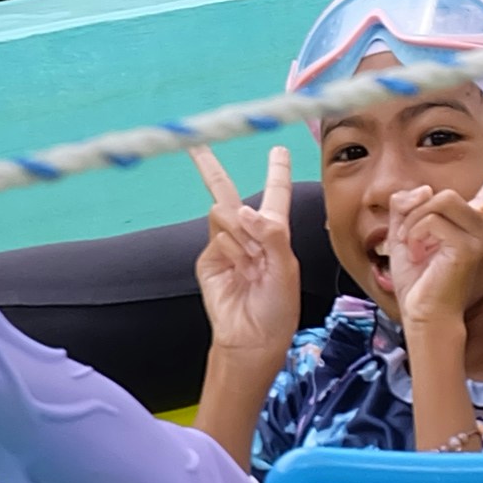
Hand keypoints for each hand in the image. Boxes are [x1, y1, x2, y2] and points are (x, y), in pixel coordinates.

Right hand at [194, 142, 300, 370]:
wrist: (252, 338)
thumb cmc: (277, 307)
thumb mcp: (286, 269)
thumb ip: (271, 235)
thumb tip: (244, 209)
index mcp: (274, 234)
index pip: (275, 195)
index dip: (276, 171)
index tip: (278, 148)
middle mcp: (248, 235)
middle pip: (228, 193)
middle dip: (209, 169)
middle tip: (196, 144)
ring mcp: (225, 245)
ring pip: (228, 215)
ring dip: (243, 236)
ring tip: (253, 265)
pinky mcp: (209, 258)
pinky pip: (219, 237)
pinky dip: (232, 250)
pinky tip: (240, 272)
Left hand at [383, 177, 482, 345]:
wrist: (421, 313)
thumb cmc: (417, 277)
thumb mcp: (405, 230)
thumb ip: (408, 204)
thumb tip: (423, 190)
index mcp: (478, 221)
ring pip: (441, 198)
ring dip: (414, 219)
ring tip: (413, 242)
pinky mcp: (472, 247)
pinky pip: (432, 220)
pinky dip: (413, 234)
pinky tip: (418, 253)